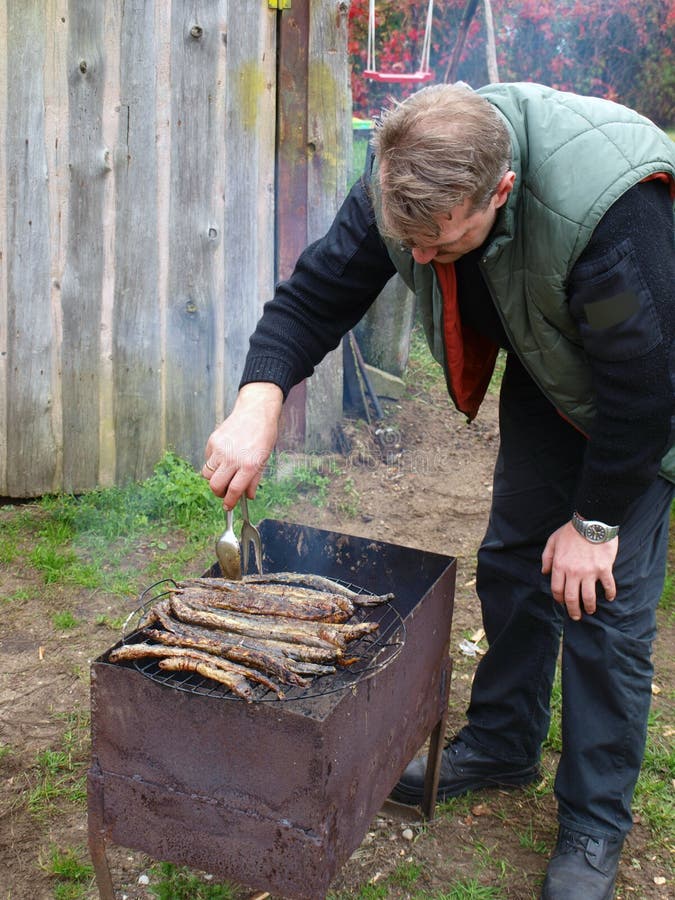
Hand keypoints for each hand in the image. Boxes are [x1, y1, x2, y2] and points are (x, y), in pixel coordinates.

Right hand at [202, 382, 283, 507]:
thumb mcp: (264, 460)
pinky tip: (224, 458)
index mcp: (248, 465)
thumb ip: (255, 480)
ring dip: (214, 478)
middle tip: (224, 492)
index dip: (229, 502)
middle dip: (218, 493)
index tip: (228, 507)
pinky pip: (207, 459)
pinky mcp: (212, 441)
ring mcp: (220, 449)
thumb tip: (248, 497)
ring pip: (207, 474)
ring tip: (224, 474)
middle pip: (215, 486)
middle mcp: (232, 458)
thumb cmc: (263, 435)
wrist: (256, 411)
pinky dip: (213, 463)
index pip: (233, 491)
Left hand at [541, 521, 617, 620]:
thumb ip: (546, 557)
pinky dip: (610, 594)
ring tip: (590, 610)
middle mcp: (573, 572)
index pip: (557, 589)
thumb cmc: (571, 531)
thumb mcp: (552, 541)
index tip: (563, 603)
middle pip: (571, 598)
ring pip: (588, 597)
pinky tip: (609, 598)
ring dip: (589, 607)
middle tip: (576, 616)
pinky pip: (608, 586)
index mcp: (559, 565)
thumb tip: (544, 573)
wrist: (592, 522)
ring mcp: (589, 572)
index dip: (559, 599)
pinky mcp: (604, 569)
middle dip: (573, 610)